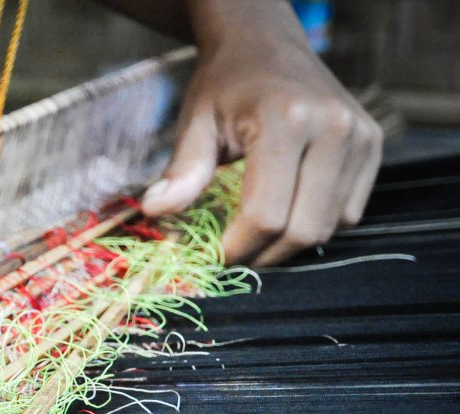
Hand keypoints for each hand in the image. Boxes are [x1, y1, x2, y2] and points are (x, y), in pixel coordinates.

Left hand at [140, 1, 381, 266]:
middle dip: (264, 254)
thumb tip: (155, 210)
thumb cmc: (225, 84)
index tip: (213, 256)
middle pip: (304, 230)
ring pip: (330, 227)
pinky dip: (316, 224)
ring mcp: (361, 136)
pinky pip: (349, 212)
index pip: (266, 215)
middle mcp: (333, 128)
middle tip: (234, 253)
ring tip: (256, 234)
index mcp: (286, 121)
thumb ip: (182, 171)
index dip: (237, 248)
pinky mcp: (373, 146)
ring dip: (289, 244)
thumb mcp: (195, 122)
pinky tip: (286, 211)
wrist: (265, 44)